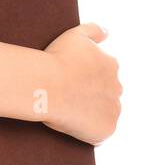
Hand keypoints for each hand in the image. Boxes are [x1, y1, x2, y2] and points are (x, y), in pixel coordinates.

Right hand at [40, 22, 122, 145]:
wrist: (47, 84)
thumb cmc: (57, 59)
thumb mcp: (76, 35)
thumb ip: (94, 30)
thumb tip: (108, 32)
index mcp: (112, 66)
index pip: (104, 75)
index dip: (86, 80)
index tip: (70, 82)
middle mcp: (118, 87)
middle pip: (107, 95)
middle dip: (92, 97)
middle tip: (69, 98)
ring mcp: (114, 110)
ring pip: (105, 114)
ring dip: (93, 115)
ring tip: (70, 113)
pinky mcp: (106, 129)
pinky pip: (101, 134)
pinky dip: (90, 132)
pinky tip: (73, 125)